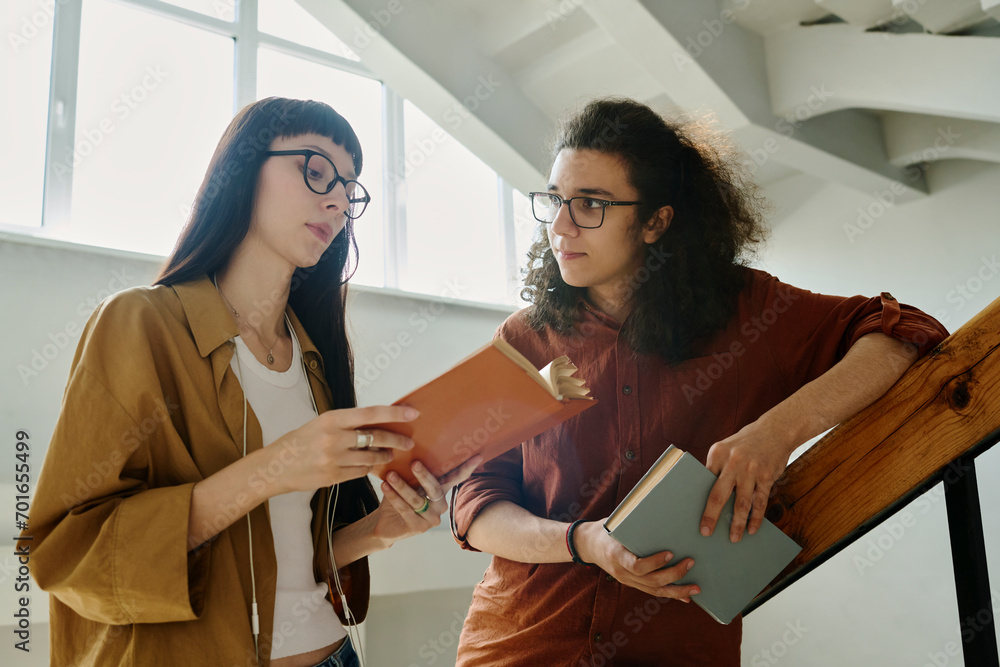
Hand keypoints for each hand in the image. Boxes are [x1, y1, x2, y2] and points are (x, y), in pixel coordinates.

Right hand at [262, 405, 418, 495]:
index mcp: (331, 419)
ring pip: (370, 458)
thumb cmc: (300, 441)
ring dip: (383, 456)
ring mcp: (334, 459)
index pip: (370, 413)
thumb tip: (378, 423)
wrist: (276, 466)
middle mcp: (334, 438)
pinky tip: (370, 465)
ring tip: (388, 454)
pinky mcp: (333, 477)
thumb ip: (347, 424)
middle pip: (375, 437)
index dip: (394, 413)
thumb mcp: (321, 424)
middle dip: (396, 439)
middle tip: (407, 441)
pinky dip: (368, 468)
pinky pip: (361, 472)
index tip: (413, 413)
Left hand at [372, 455, 483, 545]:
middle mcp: (441, 505)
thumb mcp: (409, 481)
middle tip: (414, 463)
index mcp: (442, 492)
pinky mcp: (418, 528)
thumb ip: (416, 470)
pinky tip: (385, 487)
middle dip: (424, 475)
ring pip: (417, 500)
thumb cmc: (399, 496)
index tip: (478, 455)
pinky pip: (406, 510)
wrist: (386, 522)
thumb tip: (412, 444)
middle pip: (435, 488)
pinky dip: (394, 497)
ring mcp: (431, 519)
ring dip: (402, 486)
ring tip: (390, 475)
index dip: (466, 468)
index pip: (456, 478)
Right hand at [574, 520, 699, 601]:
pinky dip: (671, 594)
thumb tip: (658, 511)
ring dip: (677, 590)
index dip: (654, 562)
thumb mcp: (615, 523)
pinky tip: (685, 597)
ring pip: (654, 590)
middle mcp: (621, 572)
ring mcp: (627, 580)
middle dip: (673, 574)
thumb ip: (634, 523)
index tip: (670, 553)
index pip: (636, 566)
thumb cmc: (606, 530)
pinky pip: (653, 592)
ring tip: (695, 588)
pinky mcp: (633, 583)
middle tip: (690, 562)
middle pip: (650, 580)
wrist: (588, 545)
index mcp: (616, 555)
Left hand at [700, 418, 792, 542]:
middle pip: (719, 495)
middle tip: (706, 531)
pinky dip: (756, 518)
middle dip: (712, 515)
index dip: (699, 500)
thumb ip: (717, 467)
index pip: (704, 481)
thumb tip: (705, 493)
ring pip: (742, 503)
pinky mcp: (767, 476)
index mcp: (717, 453)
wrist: (776, 430)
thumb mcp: (726, 447)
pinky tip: (752, 529)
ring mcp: (751, 470)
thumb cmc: (746, 442)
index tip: (693, 514)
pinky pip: (760, 502)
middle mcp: (733, 462)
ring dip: (737, 523)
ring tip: (733, 538)